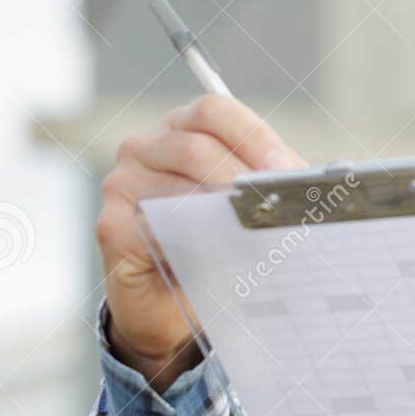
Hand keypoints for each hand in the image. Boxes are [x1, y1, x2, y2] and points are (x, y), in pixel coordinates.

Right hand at [95, 94, 304, 389]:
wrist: (174, 305)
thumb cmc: (216, 242)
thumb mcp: (249, 205)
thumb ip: (269, 182)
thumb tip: (304, 176)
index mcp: (181, 129)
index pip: (214, 110)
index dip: (252, 136)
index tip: (282, 168)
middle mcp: (145, 147)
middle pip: (196, 147)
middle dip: (242, 179)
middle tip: (275, 205)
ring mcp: (121, 182)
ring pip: (178, 188)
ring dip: (222, 213)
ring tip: (257, 232)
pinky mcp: (109, 224)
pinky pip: (155, 225)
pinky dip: (192, 239)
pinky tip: (217, 253)